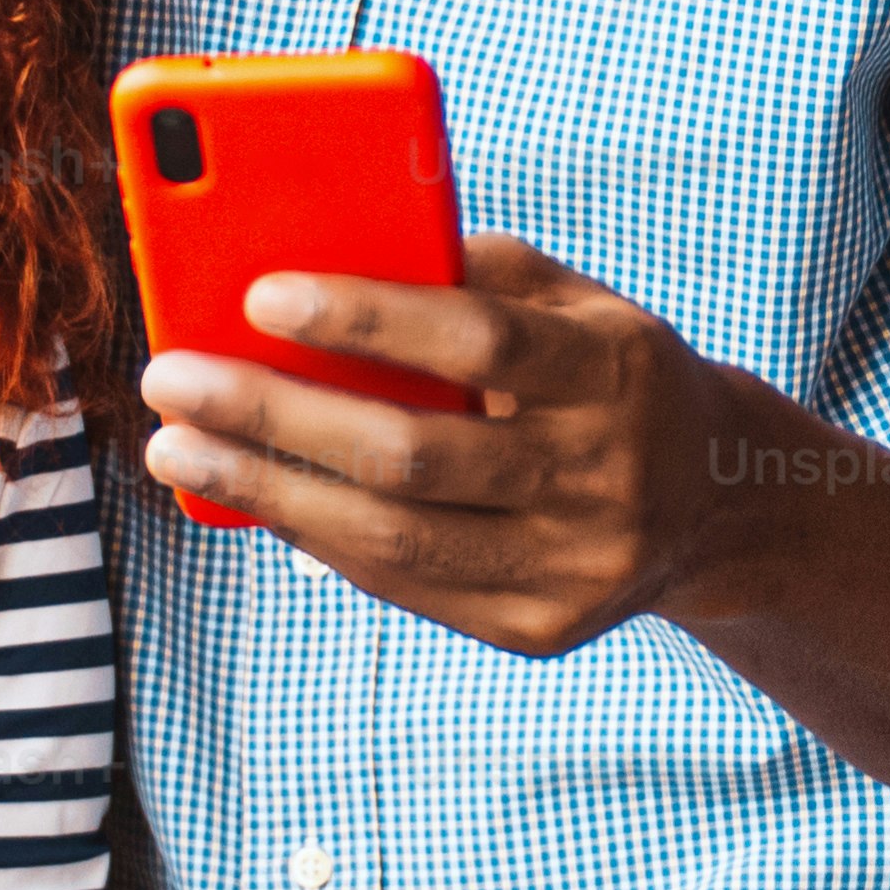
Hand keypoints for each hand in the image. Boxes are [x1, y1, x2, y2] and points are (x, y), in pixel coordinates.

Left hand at [137, 237, 732, 657]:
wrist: (715, 496)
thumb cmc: (605, 370)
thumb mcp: (572, 302)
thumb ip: (467, 274)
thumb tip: (314, 258)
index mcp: (617, 367)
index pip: (480, 341)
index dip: (366, 316)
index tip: (259, 294)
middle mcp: (606, 475)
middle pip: (414, 453)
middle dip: (275, 416)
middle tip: (173, 380)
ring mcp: (576, 566)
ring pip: (395, 540)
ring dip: (267, 491)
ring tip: (178, 449)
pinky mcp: (543, 630)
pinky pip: (407, 588)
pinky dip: (319, 539)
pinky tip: (253, 498)